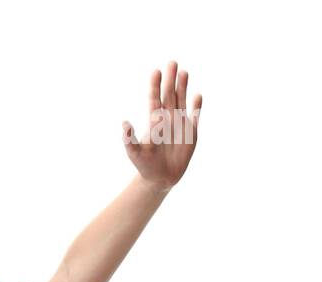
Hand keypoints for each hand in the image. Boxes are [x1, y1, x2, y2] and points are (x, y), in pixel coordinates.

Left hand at [122, 61, 201, 190]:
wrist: (160, 178)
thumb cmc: (145, 166)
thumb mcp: (134, 153)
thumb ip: (129, 139)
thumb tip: (124, 123)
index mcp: (154, 121)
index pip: (155, 99)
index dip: (155, 86)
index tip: (156, 72)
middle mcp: (167, 118)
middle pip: (169, 95)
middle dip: (170, 79)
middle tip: (172, 62)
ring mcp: (180, 124)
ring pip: (182, 100)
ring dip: (183, 87)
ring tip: (184, 72)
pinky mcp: (191, 133)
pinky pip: (195, 116)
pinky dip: (197, 106)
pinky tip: (198, 95)